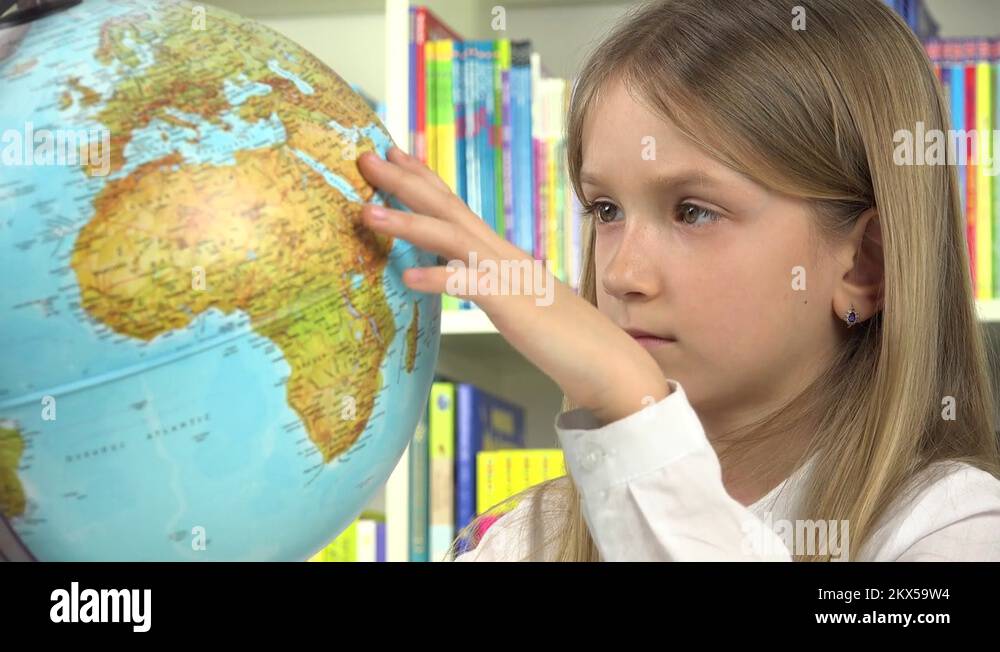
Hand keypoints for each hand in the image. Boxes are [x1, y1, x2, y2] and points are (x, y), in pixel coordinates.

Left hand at [356, 146, 669, 425]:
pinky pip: (469, 287)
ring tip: (366, 212)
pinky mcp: (513, 306)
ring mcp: (508, 277)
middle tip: (364, 157)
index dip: (421, 177)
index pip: (455, 205)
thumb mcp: (517, 303)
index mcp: (501, 253)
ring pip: (450, 238)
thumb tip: (463, 281)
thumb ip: (489, 286)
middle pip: (447, 208)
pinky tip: (406, 277)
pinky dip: (437, 278)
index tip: (390, 153)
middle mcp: (502, 255)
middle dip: (403, 181)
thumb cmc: (562, 339)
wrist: (608, 364)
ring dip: (407, 222)